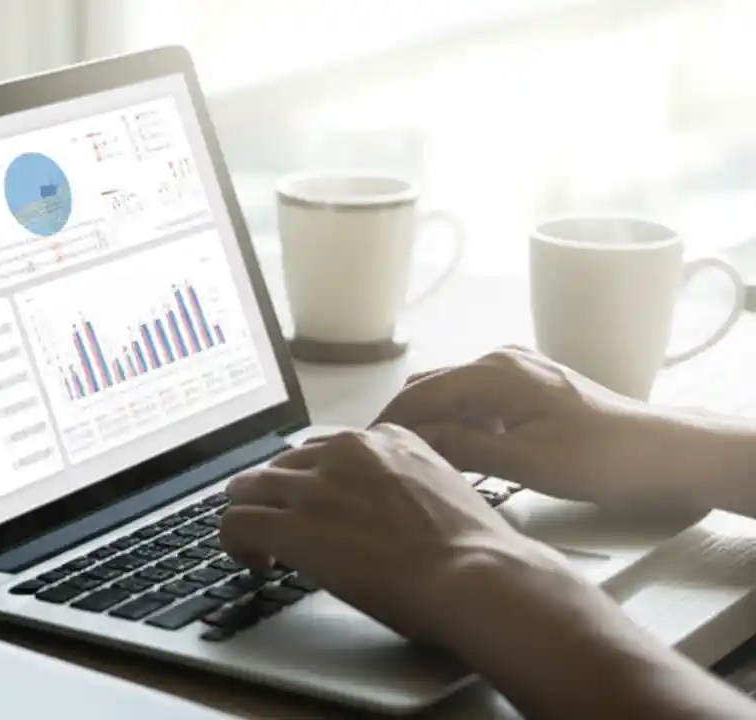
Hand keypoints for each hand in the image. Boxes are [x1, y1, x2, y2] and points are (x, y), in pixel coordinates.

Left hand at [220, 424, 560, 645]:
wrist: (476, 575)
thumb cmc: (475, 550)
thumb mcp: (444, 488)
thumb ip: (408, 482)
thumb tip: (392, 507)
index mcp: (385, 439)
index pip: (326, 448)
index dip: (315, 481)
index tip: (318, 506)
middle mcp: (345, 452)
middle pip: (282, 464)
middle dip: (278, 496)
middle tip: (283, 528)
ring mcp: (315, 487)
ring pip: (248, 486)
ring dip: (251, 514)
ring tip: (261, 547)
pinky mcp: (292, 525)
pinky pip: (237, 523)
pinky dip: (236, 543)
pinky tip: (256, 564)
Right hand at [374, 346, 703, 507]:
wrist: (661, 452)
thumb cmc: (598, 458)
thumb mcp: (521, 460)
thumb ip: (461, 446)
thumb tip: (411, 442)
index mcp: (493, 373)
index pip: (418, 394)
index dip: (385, 421)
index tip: (358, 449)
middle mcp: (499, 359)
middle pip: (429, 387)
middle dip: (400, 418)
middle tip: (377, 458)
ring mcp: (516, 368)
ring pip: (451, 392)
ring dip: (429, 421)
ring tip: (408, 458)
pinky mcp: (529, 384)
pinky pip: (475, 397)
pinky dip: (456, 420)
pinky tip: (454, 449)